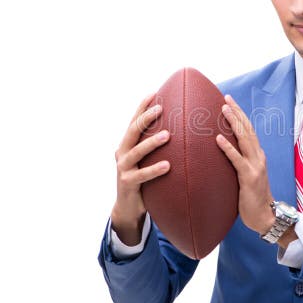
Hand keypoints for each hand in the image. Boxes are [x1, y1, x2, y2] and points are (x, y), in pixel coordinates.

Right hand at [111, 93, 170, 244]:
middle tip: (161, 108)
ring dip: (152, 142)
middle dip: (145, 118)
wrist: (128, 208)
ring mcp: (123, 168)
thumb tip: (180, 130)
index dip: (142, 107)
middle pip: (133, 131)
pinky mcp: (127, 184)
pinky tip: (168, 166)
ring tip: (168, 135)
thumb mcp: (146, 160)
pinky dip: (154, 170)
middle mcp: (122, 153)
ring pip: (137, 152)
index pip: (134, 122)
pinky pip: (142, 175)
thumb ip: (156, 147)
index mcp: (127, 145)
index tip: (153, 93)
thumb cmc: (142, 180)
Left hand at [216, 94, 275, 236]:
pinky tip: (218, 139)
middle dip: (237, 112)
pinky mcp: (249, 177)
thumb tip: (223, 154)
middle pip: (247, 129)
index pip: (249, 130)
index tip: (229, 101)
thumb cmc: (253, 198)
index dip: (240, 115)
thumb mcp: (247, 176)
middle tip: (226, 98)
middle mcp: (258, 157)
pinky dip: (227, 148)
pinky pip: (237, 160)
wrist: (265, 216)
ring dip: (233, 123)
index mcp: (258, 155)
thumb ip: (239, 163)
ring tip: (223, 110)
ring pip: (244, 139)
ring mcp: (255, 166)